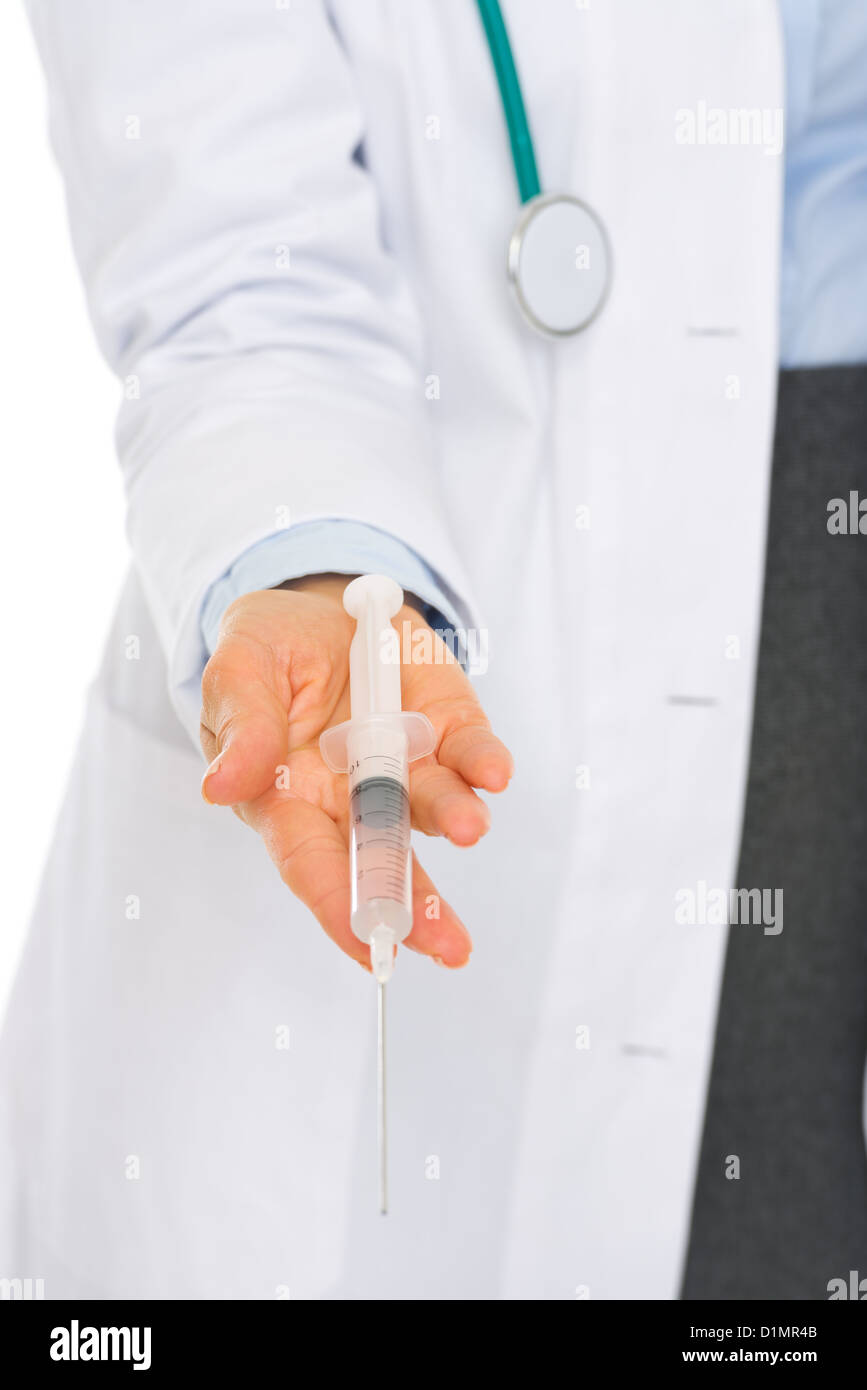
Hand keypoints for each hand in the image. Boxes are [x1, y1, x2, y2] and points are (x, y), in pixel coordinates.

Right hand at [199, 575, 511, 969]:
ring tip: (468, 827)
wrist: (321, 603)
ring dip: (454, 818)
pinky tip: (493, 774)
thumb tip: (220, 787)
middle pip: (386, 859)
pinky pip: (469, 751)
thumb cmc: (265, 650)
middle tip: (449, 947)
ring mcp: (407, 764)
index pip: (312, 862)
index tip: (369, 944)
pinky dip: (483, 762)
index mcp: (289, 797)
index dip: (339, 906)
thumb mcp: (237, 669)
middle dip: (420, 906)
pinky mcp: (448, 727)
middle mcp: (354, 796)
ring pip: (435, 807)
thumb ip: (240, 724)